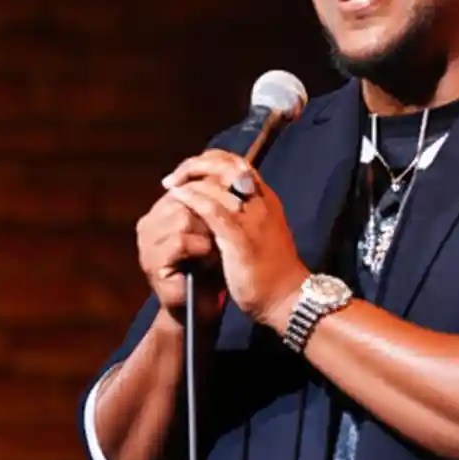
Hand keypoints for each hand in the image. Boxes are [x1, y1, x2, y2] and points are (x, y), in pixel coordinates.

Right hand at [135, 188, 223, 329]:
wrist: (207, 308)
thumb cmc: (216, 266)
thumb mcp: (216, 227)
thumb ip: (214, 200)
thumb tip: (231, 168)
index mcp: (162, 210)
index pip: (183, 183)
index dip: (210, 188)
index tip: (234, 203)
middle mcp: (149, 223)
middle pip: (183, 197)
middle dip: (210, 213)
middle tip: (225, 233)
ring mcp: (146, 245)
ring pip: (181, 217)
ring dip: (208, 232)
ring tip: (219, 248)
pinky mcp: (152, 265)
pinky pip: (179, 241)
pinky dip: (202, 248)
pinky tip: (212, 259)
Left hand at [162, 150, 308, 328]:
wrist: (287, 298)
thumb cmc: (272, 269)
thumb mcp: (260, 232)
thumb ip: (245, 214)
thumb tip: (218, 201)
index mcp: (266, 199)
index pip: (238, 163)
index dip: (210, 161)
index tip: (190, 172)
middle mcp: (261, 202)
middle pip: (227, 165)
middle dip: (196, 165)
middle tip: (174, 177)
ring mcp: (251, 218)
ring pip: (218, 182)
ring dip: (190, 181)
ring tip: (171, 187)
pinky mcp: (240, 238)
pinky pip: (212, 209)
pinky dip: (192, 199)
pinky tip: (179, 198)